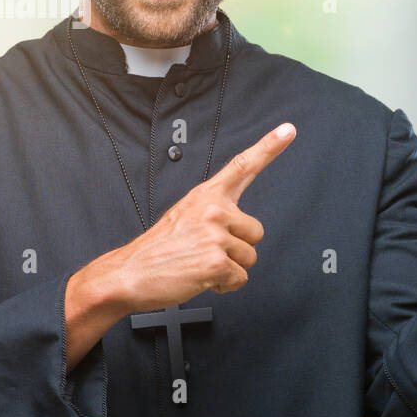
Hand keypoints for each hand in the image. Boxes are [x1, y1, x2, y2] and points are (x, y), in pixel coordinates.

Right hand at [93, 121, 295, 312]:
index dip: (269, 147)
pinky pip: (240, 278)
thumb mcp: (185, 216)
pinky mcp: (216, 260)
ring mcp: (215, 234)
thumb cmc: (157, 250)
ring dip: (229, 268)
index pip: (243, 165)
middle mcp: (213, 209)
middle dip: (237, 248)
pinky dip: (224, 285)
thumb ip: (215, 213)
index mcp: (206, 195)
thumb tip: (238, 224)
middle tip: (205, 251)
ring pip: (249, 258)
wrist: (128, 274)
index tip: (288, 130)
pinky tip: (201, 277)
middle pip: (256, 232)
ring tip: (199, 264)